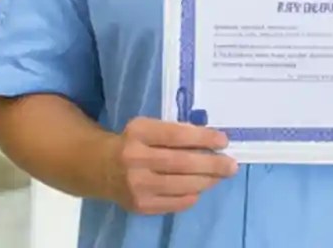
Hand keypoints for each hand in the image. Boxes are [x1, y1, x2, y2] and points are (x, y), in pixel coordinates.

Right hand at [107, 117, 239, 214]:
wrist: (100, 168)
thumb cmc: (133, 142)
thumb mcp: (147, 127)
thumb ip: (174, 132)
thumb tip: (212, 141)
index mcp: (138, 132)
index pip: (176, 135)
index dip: (203, 138)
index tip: (223, 140)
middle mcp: (134, 159)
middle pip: (182, 163)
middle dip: (212, 164)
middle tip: (231, 165)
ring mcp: (137, 185)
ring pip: (181, 185)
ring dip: (207, 181)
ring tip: (220, 176)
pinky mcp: (140, 205)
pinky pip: (175, 202)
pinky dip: (192, 195)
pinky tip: (200, 188)